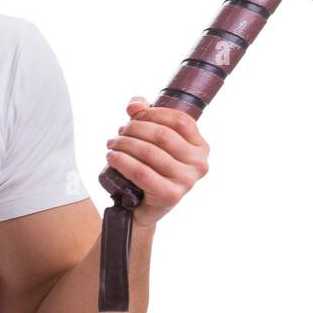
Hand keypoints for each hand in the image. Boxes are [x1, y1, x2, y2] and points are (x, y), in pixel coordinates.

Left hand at [105, 95, 209, 230]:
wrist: (144, 207)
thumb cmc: (151, 168)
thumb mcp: (152, 140)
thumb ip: (145, 115)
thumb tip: (135, 105)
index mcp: (200, 147)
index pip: (180, 120)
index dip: (153, 113)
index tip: (134, 115)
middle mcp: (199, 164)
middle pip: (162, 135)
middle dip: (134, 129)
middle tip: (119, 133)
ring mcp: (187, 181)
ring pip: (149, 152)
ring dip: (124, 144)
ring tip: (112, 145)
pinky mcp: (170, 195)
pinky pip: (141, 172)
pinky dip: (122, 161)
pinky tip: (112, 157)